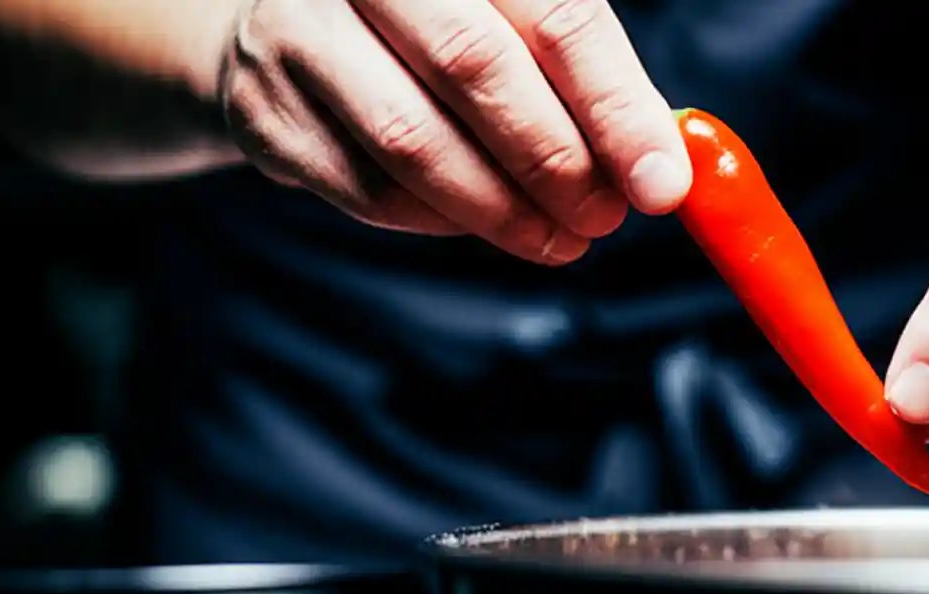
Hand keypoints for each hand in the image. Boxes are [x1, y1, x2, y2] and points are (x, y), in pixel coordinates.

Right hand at [217, 0, 690, 264]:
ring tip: (560, 237)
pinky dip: (441, 220)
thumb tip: (662, 165)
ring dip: (502, 209)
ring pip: (414, 142)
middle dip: (557, 162)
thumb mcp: (513, 17)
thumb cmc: (431, 21)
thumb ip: (583, 75)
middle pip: (476, 69)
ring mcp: (299, 35)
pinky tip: (485, 222)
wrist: (285, 24)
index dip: (616, 107)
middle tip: (605, 217)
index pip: (557, 15)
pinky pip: (369, 189)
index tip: (662, 184)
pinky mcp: (266, 112)